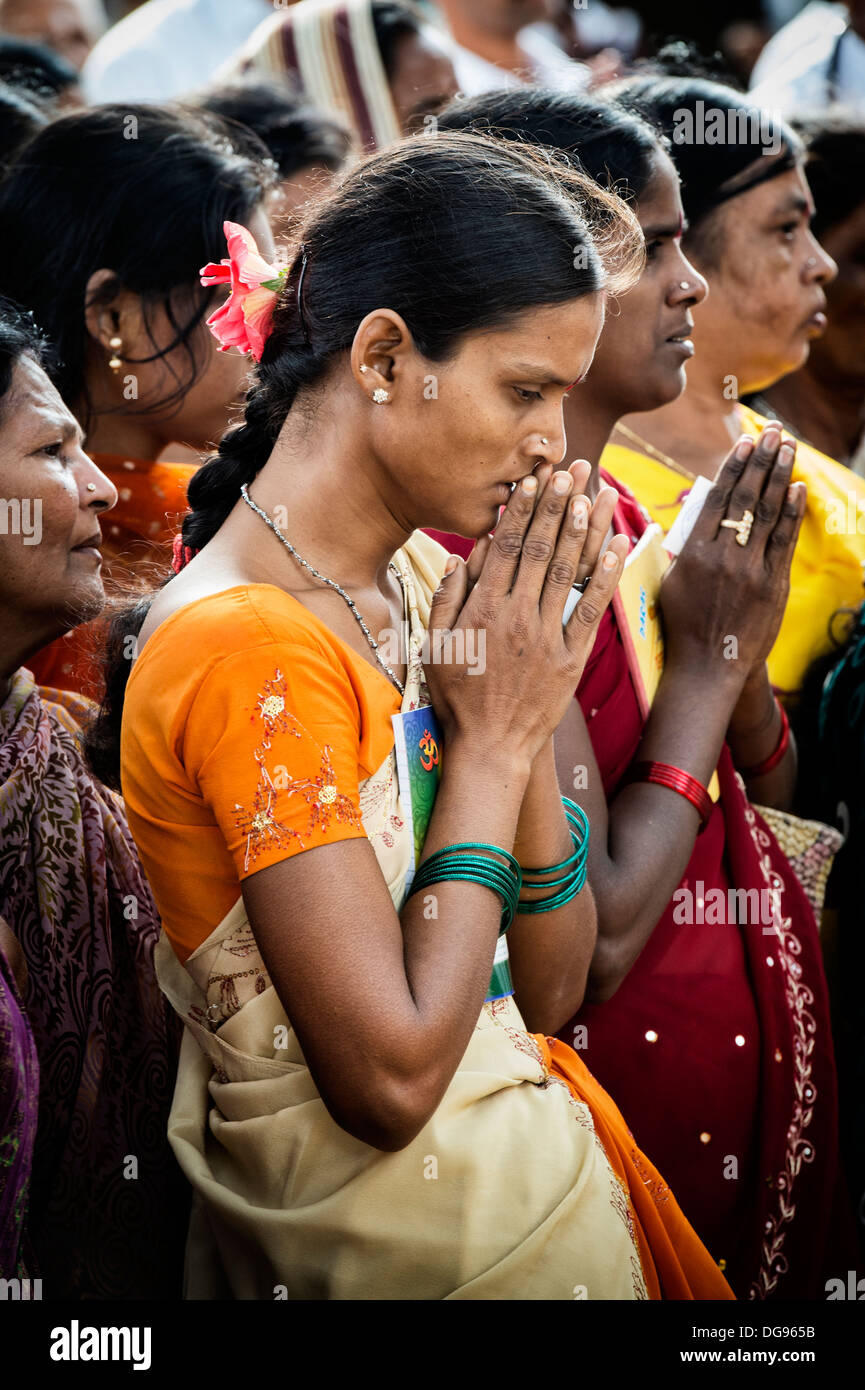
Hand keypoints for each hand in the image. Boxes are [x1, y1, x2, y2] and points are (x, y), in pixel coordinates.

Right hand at [424, 460, 628, 766]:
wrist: (490, 747)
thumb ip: (445, 600)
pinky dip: (606, 576)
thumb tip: (460, 556)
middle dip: (556, 505)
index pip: (506, 547)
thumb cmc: (457, 698)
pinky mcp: (571, 658)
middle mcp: (516, 617)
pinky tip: (618, 544)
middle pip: (541, 549)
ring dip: (581, 528)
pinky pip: (591, 610)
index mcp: (483, 610)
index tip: (532, 479)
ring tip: (593, 492)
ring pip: (567, 571)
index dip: (522, 510)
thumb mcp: (435, 647)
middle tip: (569, 469)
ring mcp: (546, 637)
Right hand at [659, 424, 805, 680]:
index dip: (733, 468)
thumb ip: (685, 545)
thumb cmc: (684, 622)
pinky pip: (784, 541)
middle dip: (761, 460)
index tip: (744, 442)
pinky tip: (798, 487)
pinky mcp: (772, 585)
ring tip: (789, 446)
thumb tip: (700, 508)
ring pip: (768, 513)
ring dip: (780, 476)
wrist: (708, 664)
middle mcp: (722, 558)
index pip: (717, 499)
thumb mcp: (672, 580)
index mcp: (693, 554)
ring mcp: (750, 571)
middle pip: (746, 498)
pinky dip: (793, 512)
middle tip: (772, 432)